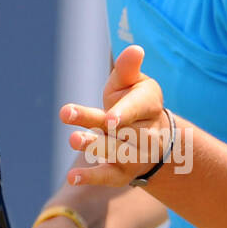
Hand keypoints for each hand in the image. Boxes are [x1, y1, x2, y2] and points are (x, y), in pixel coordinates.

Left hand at [59, 45, 168, 188]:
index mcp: (149, 106)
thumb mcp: (132, 83)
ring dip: (96, 148)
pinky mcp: (124, 173)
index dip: (124, 114)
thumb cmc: (134, 103)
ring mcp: (137, 155)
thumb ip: (128, 69)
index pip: (137, 109)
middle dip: (99, 130)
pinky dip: (92, 177)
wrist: (154, 137)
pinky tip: (73, 176)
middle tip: (77, 131)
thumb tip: (135, 49)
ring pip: (117, 154)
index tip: (109, 119)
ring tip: (74, 139)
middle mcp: (147, 133)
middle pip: (123, 132)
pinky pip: (110, 177)